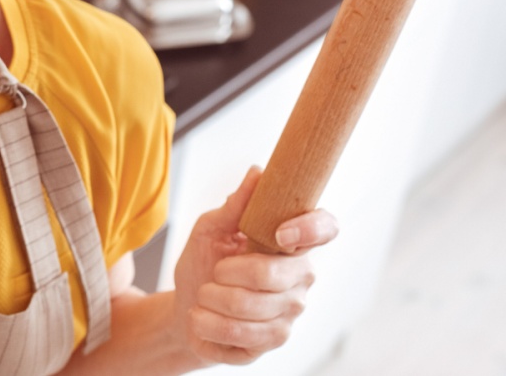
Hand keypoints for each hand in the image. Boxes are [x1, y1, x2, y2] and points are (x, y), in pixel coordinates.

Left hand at [172, 167, 338, 365]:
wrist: (187, 311)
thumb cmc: (204, 264)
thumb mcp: (210, 229)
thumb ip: (235, 205)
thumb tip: (258, 172)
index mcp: (292, 242)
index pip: (325, 228)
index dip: (310, 229)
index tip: (280, 234)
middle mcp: (300, 277)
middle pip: (270, 275)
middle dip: (225, 274)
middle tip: (214, 273)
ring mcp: (290, 312)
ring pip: (250, 308)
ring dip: (211, 300)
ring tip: (203, 297)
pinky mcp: (274, 341)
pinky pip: (241, 335)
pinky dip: (209, 325)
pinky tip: (203, 320)